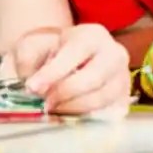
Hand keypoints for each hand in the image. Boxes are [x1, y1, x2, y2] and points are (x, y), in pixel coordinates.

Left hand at [16, 25, 130, 114]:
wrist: (68, 57)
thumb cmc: (51, 51)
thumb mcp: (34, 45)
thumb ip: (29, 61)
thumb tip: (33, 88)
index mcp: (92, 35)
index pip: (74, 53)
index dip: (53, 73)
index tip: (32, 88)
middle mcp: (114, 54)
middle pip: (94, 78)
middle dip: (66, 93)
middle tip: (45, 103)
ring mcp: (123, 77)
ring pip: (103, 98)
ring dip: (74, 108)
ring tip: (54, 109)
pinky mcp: (124, 98)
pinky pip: (109, 112)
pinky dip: (87, 116)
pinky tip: (69, 115)